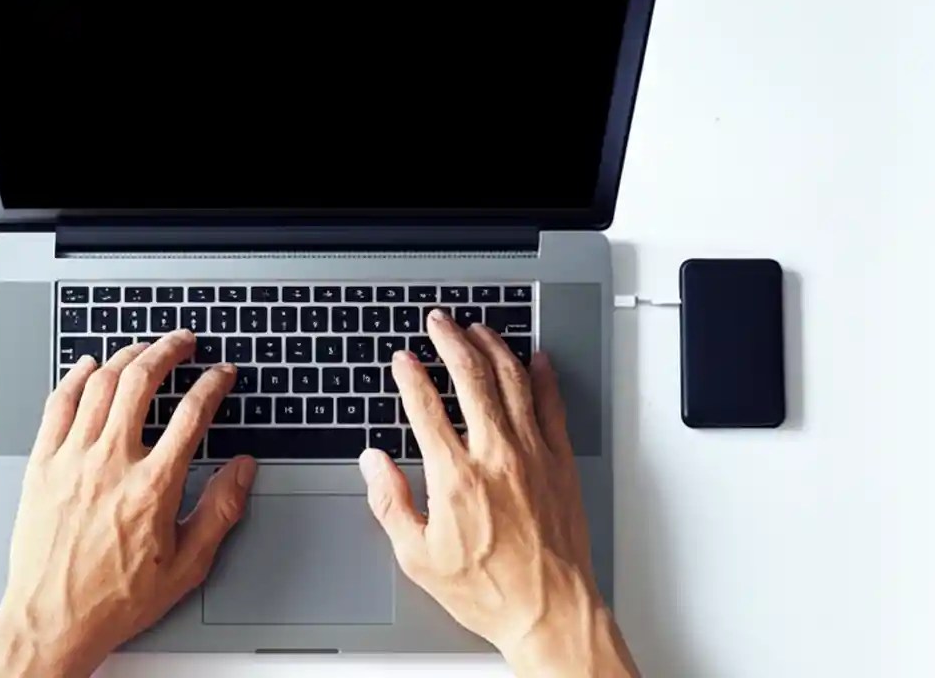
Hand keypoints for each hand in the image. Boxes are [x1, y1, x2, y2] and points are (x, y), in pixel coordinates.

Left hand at [0, 330, 256, 677]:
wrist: (51, 621)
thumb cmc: (113, 600)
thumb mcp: (186, 566)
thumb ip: (219, 511)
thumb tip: (242, 470)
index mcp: (152, 487)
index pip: (191, 414)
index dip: (212, 385)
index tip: (221, 374)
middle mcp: (110, 464)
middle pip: (141, 382)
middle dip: (168, 351)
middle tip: (183, 342)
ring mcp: (71, 460)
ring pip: (100, 384)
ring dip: (126, 356)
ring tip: (144, 348)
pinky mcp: (41, 465)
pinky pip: (58, 405)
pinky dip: (75, 378)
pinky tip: (87, 367)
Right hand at [359, 310, 636, 676]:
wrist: (549, 611)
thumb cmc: (488, 590)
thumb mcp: (418, 557)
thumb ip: (390, 503)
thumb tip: (373, 464)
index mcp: (455, 478)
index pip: (426, 407)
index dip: (410, 376)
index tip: (404, 360)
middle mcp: (495, 456)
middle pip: (470, 378)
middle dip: (451, 341)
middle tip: (439, 323)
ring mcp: (533, 454)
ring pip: (512, 381)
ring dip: (493, 347)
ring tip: (478, 329)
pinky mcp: (561, 462)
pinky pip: (553, 406)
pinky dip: (543, 376)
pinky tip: (535, 359)